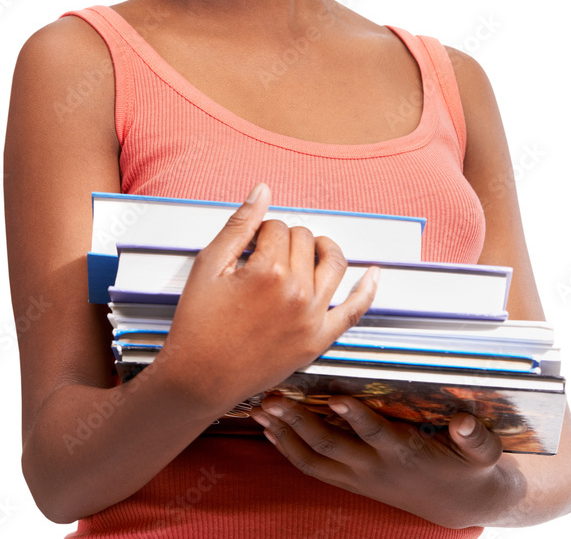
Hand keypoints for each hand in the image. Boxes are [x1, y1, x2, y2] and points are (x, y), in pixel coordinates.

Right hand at [156, 183, 379, 413]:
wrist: (197, 380)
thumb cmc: (197, 327)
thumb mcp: (208, 266)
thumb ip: (239, 224)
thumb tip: (262, 191)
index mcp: (268, 272)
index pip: (278, 228)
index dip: (261, 231)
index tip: (250, 244)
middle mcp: (296, 293)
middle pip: (305, 240)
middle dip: (287, 239)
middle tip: (266, 254)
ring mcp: (311, 318)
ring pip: (333, 262)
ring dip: (323, 249)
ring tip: (311, 249)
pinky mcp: (317, 341)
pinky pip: (354, 311)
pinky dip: (367, 290)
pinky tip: (373, 273)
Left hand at [250, 394, 520, 528]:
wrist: (462, 505)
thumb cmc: (471, 469)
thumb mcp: (484, 454)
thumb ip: (476, 438)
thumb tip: (465, 422)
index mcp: (405, 455)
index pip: (375, 434)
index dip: (355, 417)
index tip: (335, 398)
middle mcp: (375, 468)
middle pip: (329, 446)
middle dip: (299, 422)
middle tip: (273, 398)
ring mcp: (359, 477)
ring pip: (313, 460)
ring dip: (284, 436)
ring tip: (261, 411)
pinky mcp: (352, 481)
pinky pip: (313, 467)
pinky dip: (289, 449)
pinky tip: (271, 431)